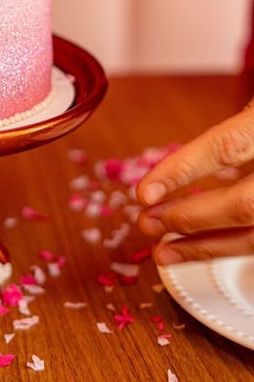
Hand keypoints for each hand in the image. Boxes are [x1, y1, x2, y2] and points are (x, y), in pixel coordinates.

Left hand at [136, 101, 253, 263]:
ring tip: (166, 251)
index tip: (143, 191)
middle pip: (244, 204)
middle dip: (190, 219)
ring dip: (209, 247)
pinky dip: (237, 247)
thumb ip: (234, 133)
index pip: (225, 145)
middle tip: (146, 224)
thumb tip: (171, 172)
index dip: (181, 169)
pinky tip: (209, 249)